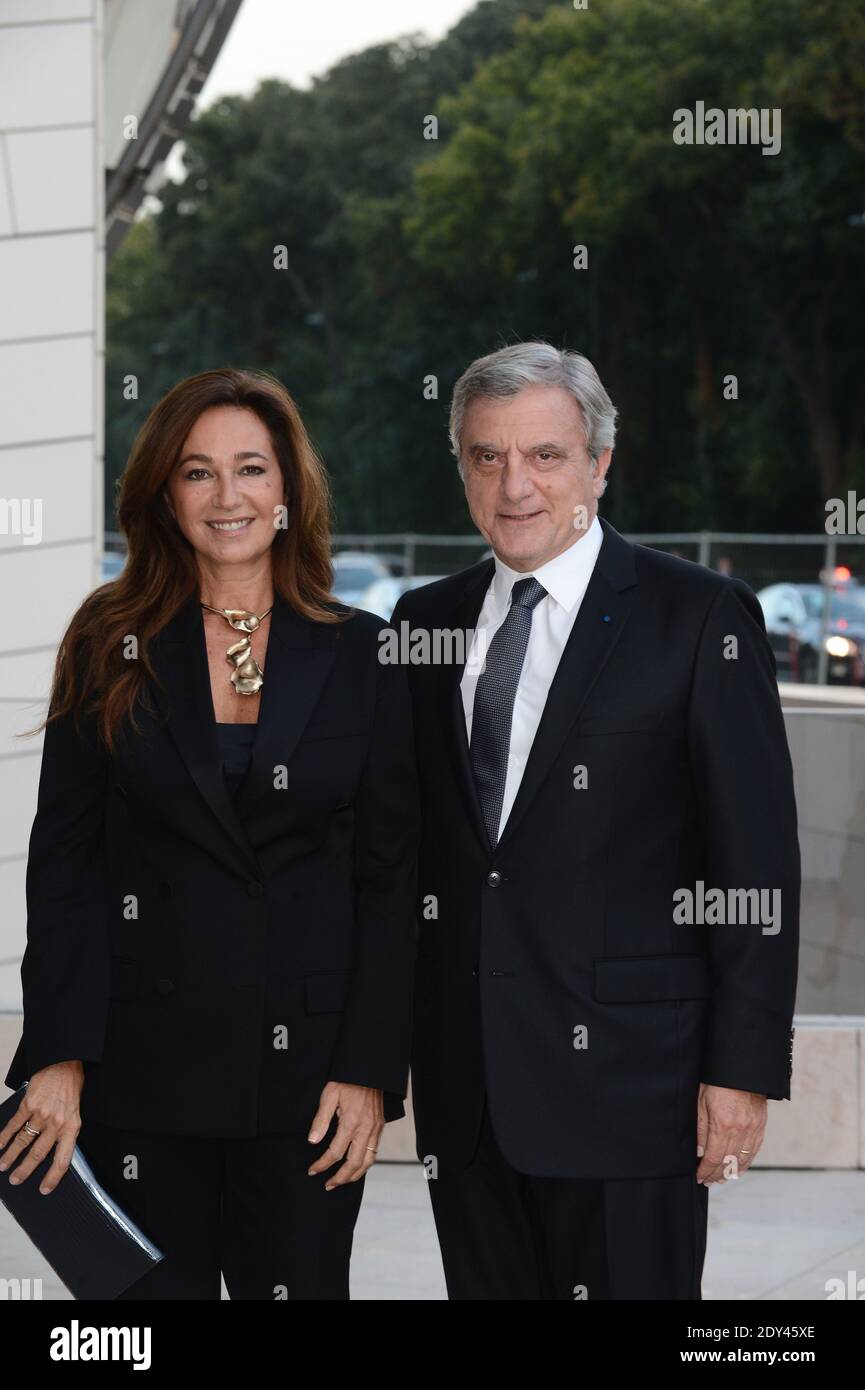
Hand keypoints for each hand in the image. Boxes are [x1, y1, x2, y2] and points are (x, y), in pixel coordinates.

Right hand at [0, 1061, 83, 1193]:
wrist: (64, 1063)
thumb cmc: (71, 1087)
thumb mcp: (76, 1112)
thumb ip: (65, 1131)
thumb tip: (53, 1151)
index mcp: (72, 1127)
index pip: (62, 1159)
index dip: (53, 1177)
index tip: (44, 1190)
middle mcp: (56, 1123)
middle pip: (38, 1154)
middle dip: (25, 1170)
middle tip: (16, 1180)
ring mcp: (41, 1113)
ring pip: (23, 1141)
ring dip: (11, 1155)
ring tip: (3, 1166)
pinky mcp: (28, 1104)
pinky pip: (14, 1124)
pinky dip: (4, 1136)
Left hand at [307, 1081, 383, 1190]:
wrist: (370, 1069)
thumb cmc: (348, 1080)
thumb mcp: (329, 1095)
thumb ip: (321, 1120)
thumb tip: (312, 1141)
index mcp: (350, 1122)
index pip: (334, 1152)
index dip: (322, 1164)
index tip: (312, 1170)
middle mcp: (365, 1129)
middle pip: (353, 1164)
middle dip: (339, 1178)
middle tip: (327, 1185)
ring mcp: (375, 1129)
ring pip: (367, 1162)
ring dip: (354, 1176)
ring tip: (342, 1181)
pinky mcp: (380, 1127)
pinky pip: (374, 1152)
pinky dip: (365, 1165)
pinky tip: (356, 1166)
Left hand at [696, 1082, 766, 1184]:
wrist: (741, 1068)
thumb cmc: (717, 1082)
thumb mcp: (701, 1101)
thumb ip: (701, 1129)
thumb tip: (700, 1152)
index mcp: (722, 1124)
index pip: (713, 1158)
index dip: (705, 1170)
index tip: (699, 1177)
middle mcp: (740, 1130)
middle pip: (727, 1162)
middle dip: (716, 1174)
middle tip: (708, 1181)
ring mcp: (753, 1128)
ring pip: (742, 1159)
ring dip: (731, 1172)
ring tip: (721, 1178)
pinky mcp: (761, 1125)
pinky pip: (754, 1150)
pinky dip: (746, 1162)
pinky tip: (739, 1168)